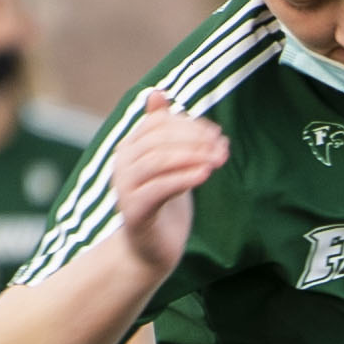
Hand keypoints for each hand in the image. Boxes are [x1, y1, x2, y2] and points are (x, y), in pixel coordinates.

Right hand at [111, 89, 227, 274]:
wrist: (150, 251)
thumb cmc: (162, 202)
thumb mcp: (167, 162)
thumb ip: (164, 132)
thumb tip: (155, 92)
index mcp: (128, 148)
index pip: (157, 124)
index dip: (188, 124)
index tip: (217, 133)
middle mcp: (121, 165)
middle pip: (157, 140)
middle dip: (193, 139)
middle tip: (222, 145)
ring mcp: (124, 189)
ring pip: (157, 161)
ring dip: (192, 156)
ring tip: (218, 159)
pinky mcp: (134, 212)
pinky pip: (159, 189)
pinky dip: (184, 178)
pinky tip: (206, 174)